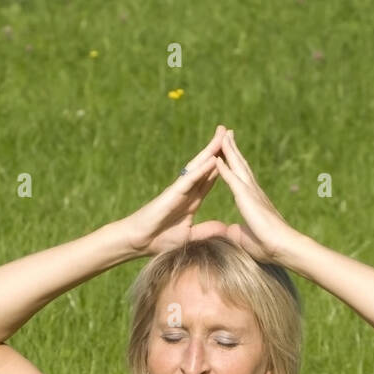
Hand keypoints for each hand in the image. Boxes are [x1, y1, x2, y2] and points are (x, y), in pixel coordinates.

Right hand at [121, 125, 231, 257]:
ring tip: (222, 134)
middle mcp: (187, 190)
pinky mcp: (172, 193)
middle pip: (206, 166)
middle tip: (229, 131)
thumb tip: (224, 227)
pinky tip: (212, 158)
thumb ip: (206, 230)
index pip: (210, 178)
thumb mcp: (190, 235)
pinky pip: (190, 178)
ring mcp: (180, 190)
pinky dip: (202, 169)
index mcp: (192, 200)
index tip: (234, 153)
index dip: (222, 165)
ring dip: (211, 150)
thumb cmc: (160, 239)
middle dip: (218, 149)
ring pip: (199, 166)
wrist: (139, 242)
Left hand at [211, 130, 294, 263]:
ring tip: (222, 136)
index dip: (233, 164)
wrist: (282, 248)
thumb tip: (231, 230)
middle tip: (225, 134)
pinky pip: (232, 179)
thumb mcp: (246, 237)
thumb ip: (238, 230)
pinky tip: (216, 158)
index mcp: (252, 200)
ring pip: (237, 166)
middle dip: (232, 149)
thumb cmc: (268, 246)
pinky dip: (224, 168)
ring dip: (229, 150)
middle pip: (240, 165)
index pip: (240, 177)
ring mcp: (251, 192)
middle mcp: (253, 192)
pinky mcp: (247, 198)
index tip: (226, 152)